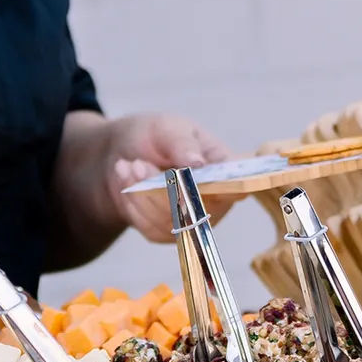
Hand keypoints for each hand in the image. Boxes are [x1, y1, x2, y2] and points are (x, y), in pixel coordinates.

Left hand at [103, 113, 235, 242]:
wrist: (123, 155)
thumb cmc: (155, 136)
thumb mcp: (167, 128)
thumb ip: (182, 143)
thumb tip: (198, 163)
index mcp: (225, 168)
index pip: (238, 185)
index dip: (229, 188)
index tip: (200, 181)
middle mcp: (216, 199)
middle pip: (197, 207)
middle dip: (163, 188)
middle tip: (138, 163)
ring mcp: (193, 220)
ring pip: (170, 220)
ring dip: (143, 194)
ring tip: (129, 166)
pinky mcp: (167, 233)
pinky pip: (151, 228)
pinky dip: (134, 204)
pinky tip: (127, 182)